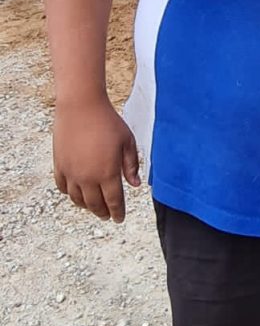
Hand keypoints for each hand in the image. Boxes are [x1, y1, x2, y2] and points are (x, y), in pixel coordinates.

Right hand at [53, 96, 140, 221]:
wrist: (81, 106)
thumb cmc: (108, 122)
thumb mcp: (127, 142)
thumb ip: (131, 165)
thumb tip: (135, 185)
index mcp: (108, 174)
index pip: (114, 202)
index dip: (117, 213)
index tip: (119, 219)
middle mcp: (88, 178)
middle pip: (95, 205)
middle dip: (103, 213)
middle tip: (107, 216)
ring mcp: (71, 172)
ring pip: (77, 199)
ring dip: (86, 206)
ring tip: (93, 207)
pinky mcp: (59, 165)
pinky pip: (63, 187)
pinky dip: (70, 194)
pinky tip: (76, 193)